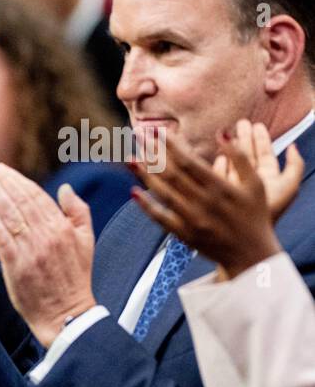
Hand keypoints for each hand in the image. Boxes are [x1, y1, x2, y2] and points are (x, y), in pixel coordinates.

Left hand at [0, 158, 95, 346]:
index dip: (16, 178)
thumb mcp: (86, 242)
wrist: (66, 315)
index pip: (36, 195)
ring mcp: (32, 250)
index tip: (0, 166)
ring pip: (11, 214)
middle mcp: (48, 235)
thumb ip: (78, 212)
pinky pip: (3, 238)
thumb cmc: (74, 278)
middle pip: (20, 200)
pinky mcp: (18, 266)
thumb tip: (64, 188)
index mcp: (63, 228)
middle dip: (1, 178)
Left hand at [133, 121, 301, 278]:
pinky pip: (160, 218)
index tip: (158, 131)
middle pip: (171, 174)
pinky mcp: (184, 235)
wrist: (251, 256)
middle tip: (138, 136)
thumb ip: (240, 158)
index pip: (189, 162)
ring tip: (130, 158)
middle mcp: (203, 203)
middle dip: (153, 154)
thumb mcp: (256, 184)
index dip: (171, 145)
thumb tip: (222, 132)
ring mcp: (191, 220)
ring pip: (163, 193)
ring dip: (145, 175)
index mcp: (220, 188)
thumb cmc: (255, 215)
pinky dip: (146, 206)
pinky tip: (134, 192)